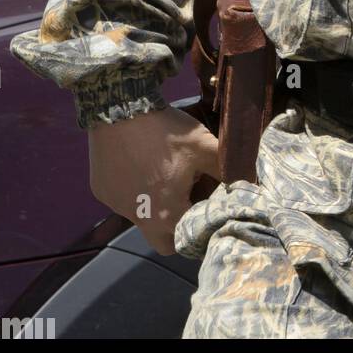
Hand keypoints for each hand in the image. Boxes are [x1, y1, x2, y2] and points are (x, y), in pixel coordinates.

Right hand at [88, 105, 219, 254]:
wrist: (120, 110)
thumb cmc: (165, 132)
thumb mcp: (204, 146)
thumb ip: (228, 168)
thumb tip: (249, 181)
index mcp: (168, 214)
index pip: (192, 238)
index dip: (204, 225)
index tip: (210, 208)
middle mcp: (141, 219)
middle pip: (165, 242)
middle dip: (179, 230)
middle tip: (189, 202)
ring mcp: (118, 207)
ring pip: (142, 219)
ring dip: (155, 206)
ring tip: (164, 176)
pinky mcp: (103, 193)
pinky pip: (123, 200)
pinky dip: (135, 190)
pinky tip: (140, 164)